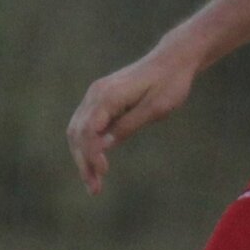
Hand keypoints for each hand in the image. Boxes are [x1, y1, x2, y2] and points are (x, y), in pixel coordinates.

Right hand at [67, 43, 199, 195]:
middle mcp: (96, 94)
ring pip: (78, 130)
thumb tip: (104, 146)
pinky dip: (87, 145)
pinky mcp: (101, 99)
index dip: (92, 154)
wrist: (172, 61)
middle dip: (83, 162)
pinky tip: (96, 164)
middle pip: (77, 133)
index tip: (103, 172)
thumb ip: (128, 126)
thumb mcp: (155, 109)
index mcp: (108, 96)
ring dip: (83, 157)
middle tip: (94, 189)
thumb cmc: (169, 84)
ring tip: (93, 182)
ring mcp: (96, 95)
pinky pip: (86, 125)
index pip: (88, 130)